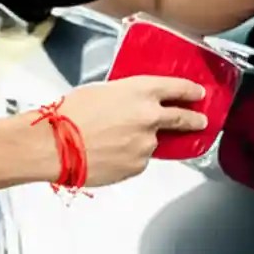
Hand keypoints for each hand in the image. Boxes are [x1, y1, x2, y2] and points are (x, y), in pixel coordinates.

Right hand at [49, 75, 207, 185]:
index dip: (191, 91)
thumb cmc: (69, 114)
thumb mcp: (102, 91)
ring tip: (113, 140)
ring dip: (142, 141)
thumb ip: (127, 96)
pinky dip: (129, 157)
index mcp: (141, 91)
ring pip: (153, 142)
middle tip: (200, 121)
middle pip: (182, 118)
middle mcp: (150, 117)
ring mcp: (147, 144)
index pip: (178, 88)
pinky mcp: (138, 165)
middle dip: (194, 120)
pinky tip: (108, 153)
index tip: (198, 94)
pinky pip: (139, 160)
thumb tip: (135, 105)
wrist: (53, 145)